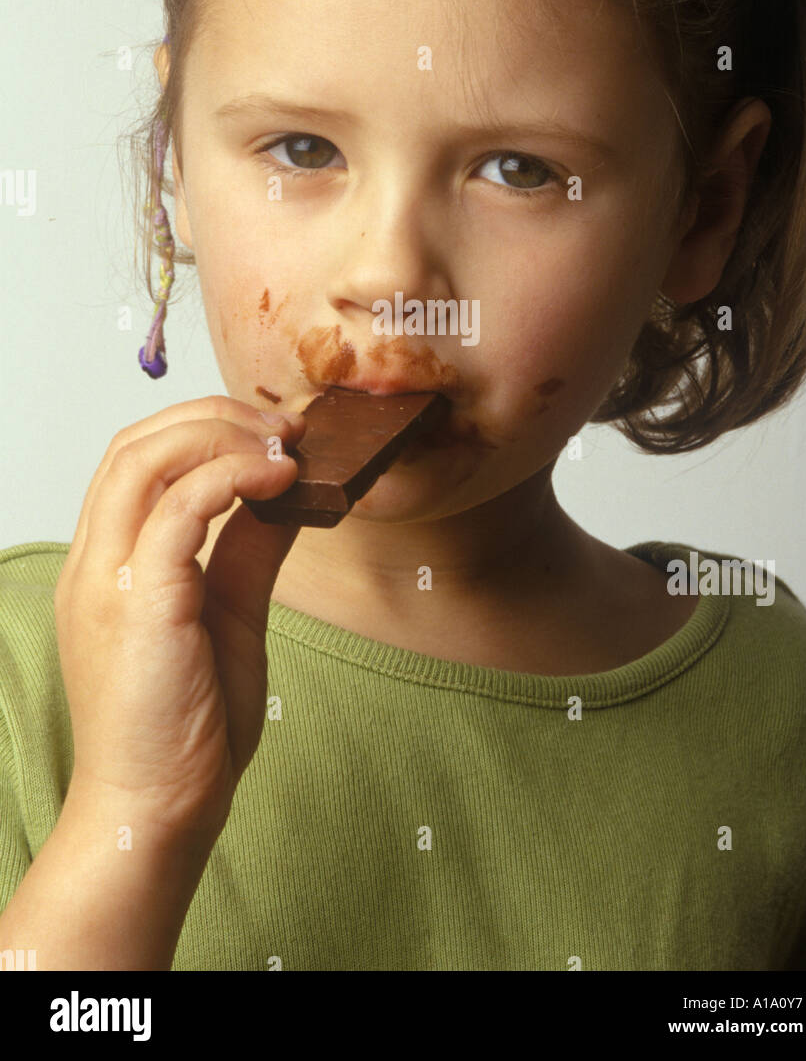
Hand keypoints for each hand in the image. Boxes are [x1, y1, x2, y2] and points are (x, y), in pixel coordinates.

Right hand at [55, 396, 304, 846]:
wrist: (156, 812)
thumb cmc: (185, 729)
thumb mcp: (229, 617)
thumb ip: (246, 552)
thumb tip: (285, 496)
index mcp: (108, 565)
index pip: (136, 461)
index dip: (202, 429)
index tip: (271, 435)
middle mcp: (95, 563)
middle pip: (134, 444)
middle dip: (214, 417)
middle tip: (284, 427)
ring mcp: (108, 581)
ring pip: (145, 459)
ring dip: (222, 436)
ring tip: (284, 446)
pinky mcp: (140, 604)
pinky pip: (178, 510)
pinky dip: (231, 477)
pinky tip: (280, 480)